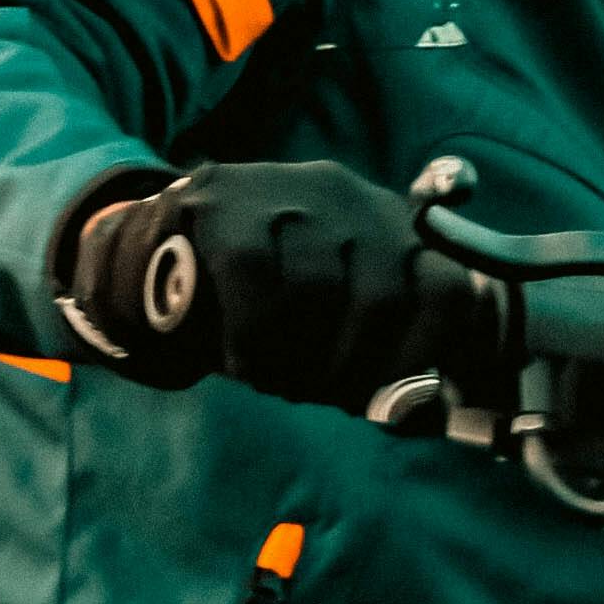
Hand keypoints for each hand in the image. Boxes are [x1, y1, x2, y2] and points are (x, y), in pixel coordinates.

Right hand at [60, 163, 421, 406]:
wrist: (155, 260)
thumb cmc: (266, 313)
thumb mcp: (334, 334)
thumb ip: (382, 370)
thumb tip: (416, 414)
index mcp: (394, 229)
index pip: (448, 290)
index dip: (425, 356)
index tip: (386, 393)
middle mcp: (351, 197)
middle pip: (382, 298)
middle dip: (348, 369)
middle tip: (311, 392)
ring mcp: (287, 189)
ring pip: (318, 291)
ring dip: (294, 359)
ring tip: (270, 376)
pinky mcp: (224, 200)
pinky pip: (255, 282)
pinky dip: (252, 340)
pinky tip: (239, 358)